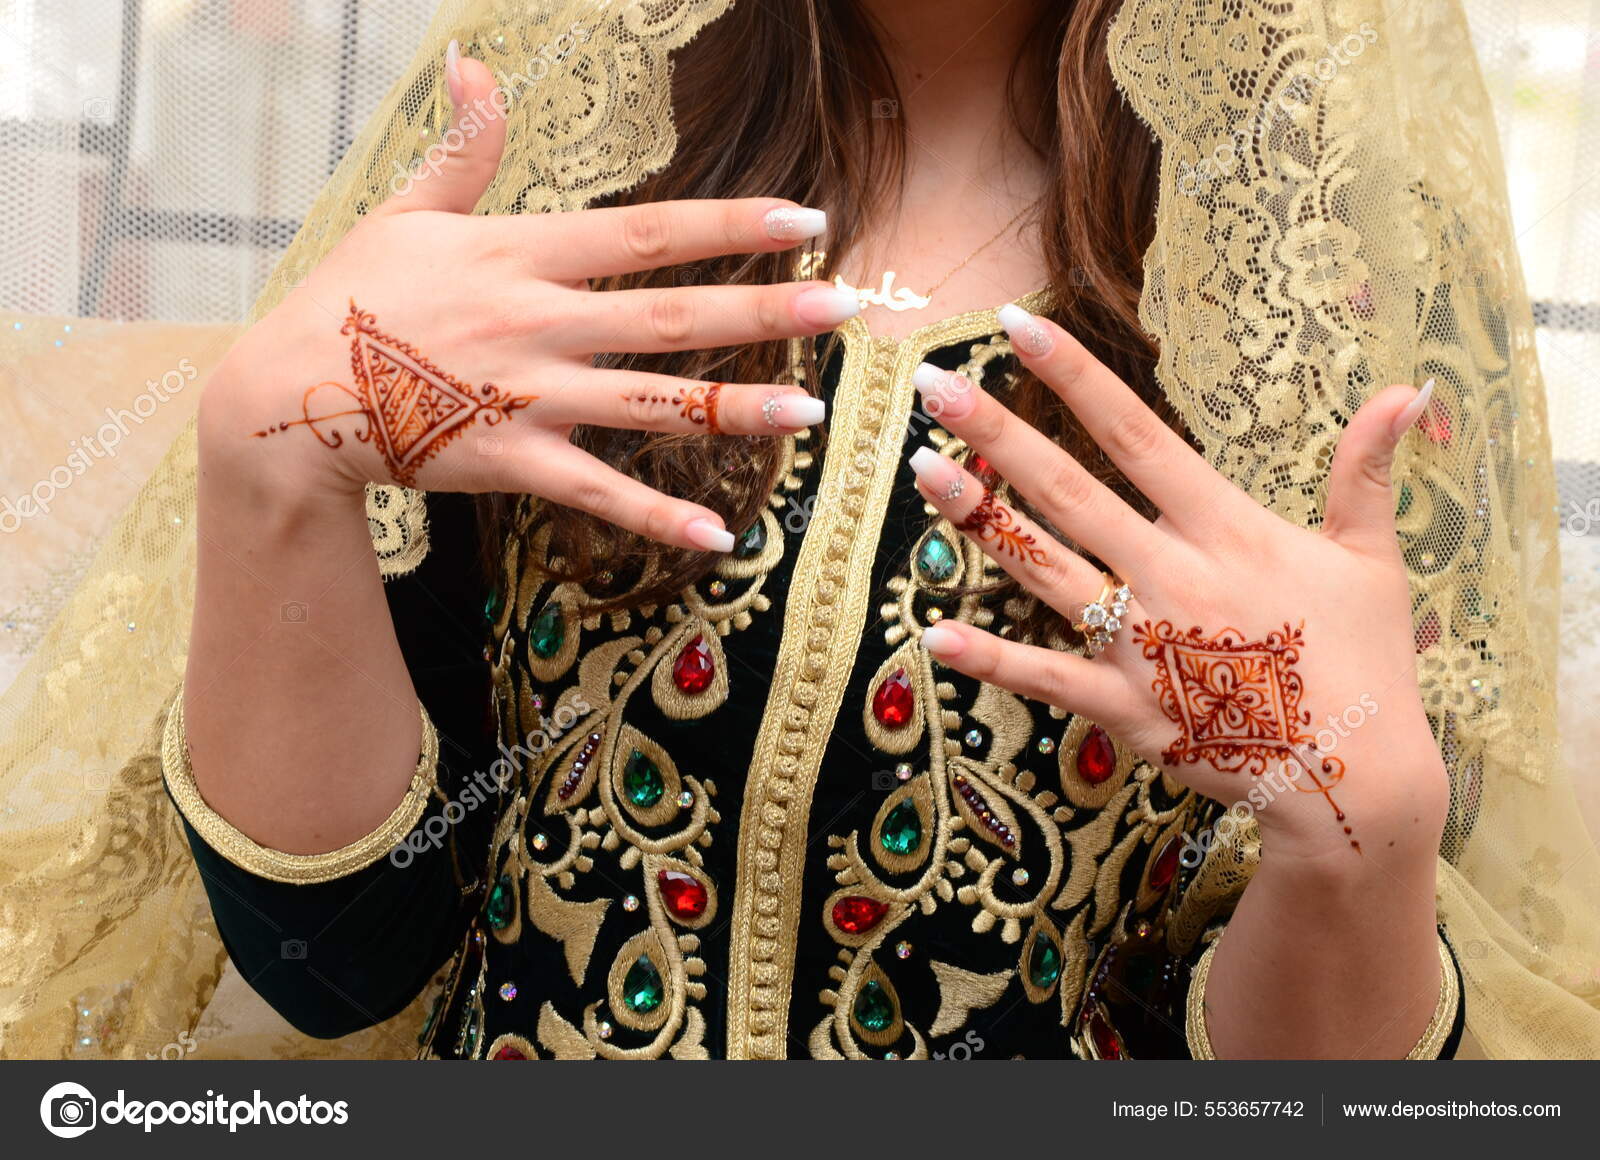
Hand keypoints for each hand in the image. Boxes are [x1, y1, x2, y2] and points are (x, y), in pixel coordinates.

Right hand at [199, 44, 857, 552]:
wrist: (285, 395)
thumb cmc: (349, 296)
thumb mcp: (405, 210)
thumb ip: (463, 146)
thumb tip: (475, 62)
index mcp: (521, 252)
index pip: (647, 232)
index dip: (730, 225)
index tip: (805, 223)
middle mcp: (537, 321)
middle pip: (670, 314)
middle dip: (765, 311)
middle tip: (849, 310)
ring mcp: (528, 395)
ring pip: (650, 404)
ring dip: (734, 410)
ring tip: (811, 416)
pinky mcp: (512, 462)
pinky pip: (599, 494)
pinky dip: (658, 517)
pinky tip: (721, 538)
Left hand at [907, 305, 1448, 863]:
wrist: (1356, 780)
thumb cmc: (1365, 661)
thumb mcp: (1370, 557)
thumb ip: (1365, 471)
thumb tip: (1410, 391)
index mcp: (1225, 528)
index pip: (1136, 433)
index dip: (1074, 375)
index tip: (1018, 325)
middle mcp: (1172, 574)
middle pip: (1069, 489)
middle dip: (997, 433)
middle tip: (934, 385)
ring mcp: (1141, 643)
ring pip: (1042, 567)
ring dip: (977, 518)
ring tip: (921, 469)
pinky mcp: (1126, 709)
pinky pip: (1045, 678)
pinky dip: (988, 659)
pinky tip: (931, 634)